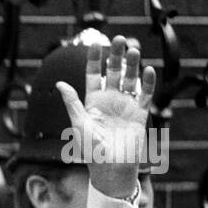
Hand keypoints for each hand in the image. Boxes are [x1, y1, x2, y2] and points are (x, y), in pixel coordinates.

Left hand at [55, 34, 156, 198]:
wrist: (110, 168)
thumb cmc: (90, 150)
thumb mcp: (79, 123)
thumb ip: (72, 102)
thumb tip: (59, 84)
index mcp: (92, 102)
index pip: (93, 75)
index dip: (95, 59)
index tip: (95, 42)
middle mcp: (109, 101)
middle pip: (113, 73)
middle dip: (116, 56)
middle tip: (119, 39)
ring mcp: (125, 106)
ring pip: (129, 80)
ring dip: (132, 65)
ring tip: (133, 50)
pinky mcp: (139, 114)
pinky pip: (145, 95)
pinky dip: (147, 83)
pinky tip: (147, 70)